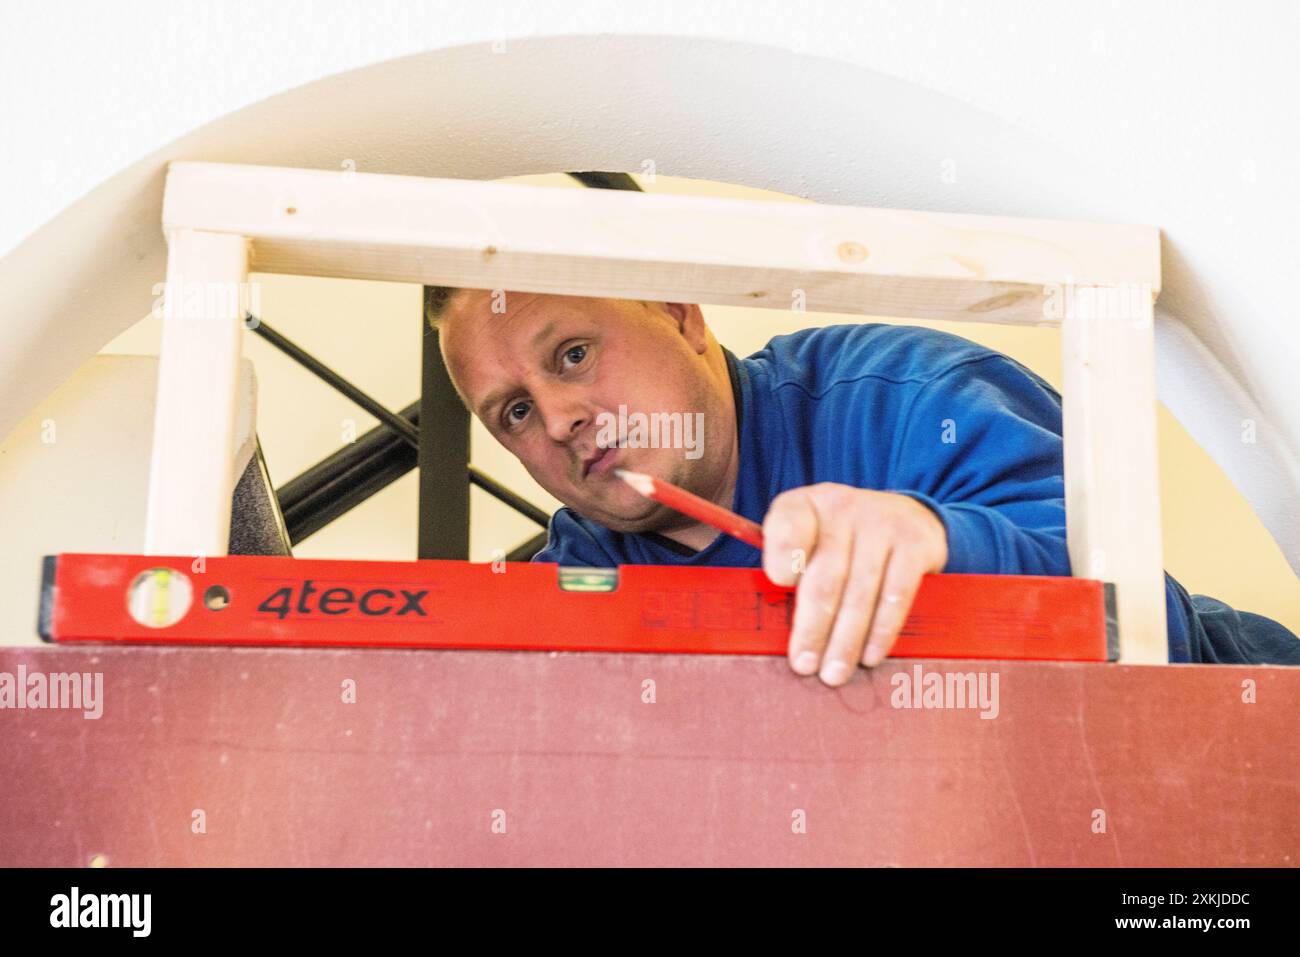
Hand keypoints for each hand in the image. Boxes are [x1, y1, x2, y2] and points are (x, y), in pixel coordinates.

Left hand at [761, 484, 947, 686]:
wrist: (907, 513)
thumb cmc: (840, 539)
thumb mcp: (807, 535)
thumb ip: (787, 567)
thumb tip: (773, 626)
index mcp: (803, 505)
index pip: (785, 529)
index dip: (781, 559)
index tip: (780, 588)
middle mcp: (842, 507)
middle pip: (825, 576)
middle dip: (813, 627)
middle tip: (805, 666)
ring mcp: (881, 523)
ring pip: (860, 592)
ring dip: (845, 640)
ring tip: (834, 673)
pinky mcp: (915, 543)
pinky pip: (896, 595)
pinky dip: (882, 631)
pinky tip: (870, 655)